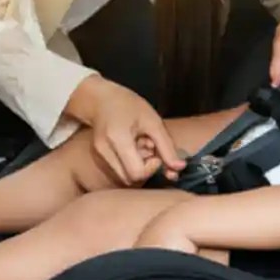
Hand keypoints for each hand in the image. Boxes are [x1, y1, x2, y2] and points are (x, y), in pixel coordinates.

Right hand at [67, 76, 185, 184]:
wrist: (100, 99)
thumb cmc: (128, 105)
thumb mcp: (153, 121)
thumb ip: (167, 147)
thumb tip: (179, 168)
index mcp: (118, 139)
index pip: (137, 173)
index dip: (151, 168)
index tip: (155, 151)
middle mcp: (104, 151)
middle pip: (130, 179)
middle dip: (145, 168)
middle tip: (148, 147)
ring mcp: (99, 156)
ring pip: (125, 178)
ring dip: (138, 167)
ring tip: (139, 145)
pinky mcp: (99, 159)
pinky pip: (119, 172)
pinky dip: (129, 164)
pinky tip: (131, 148)